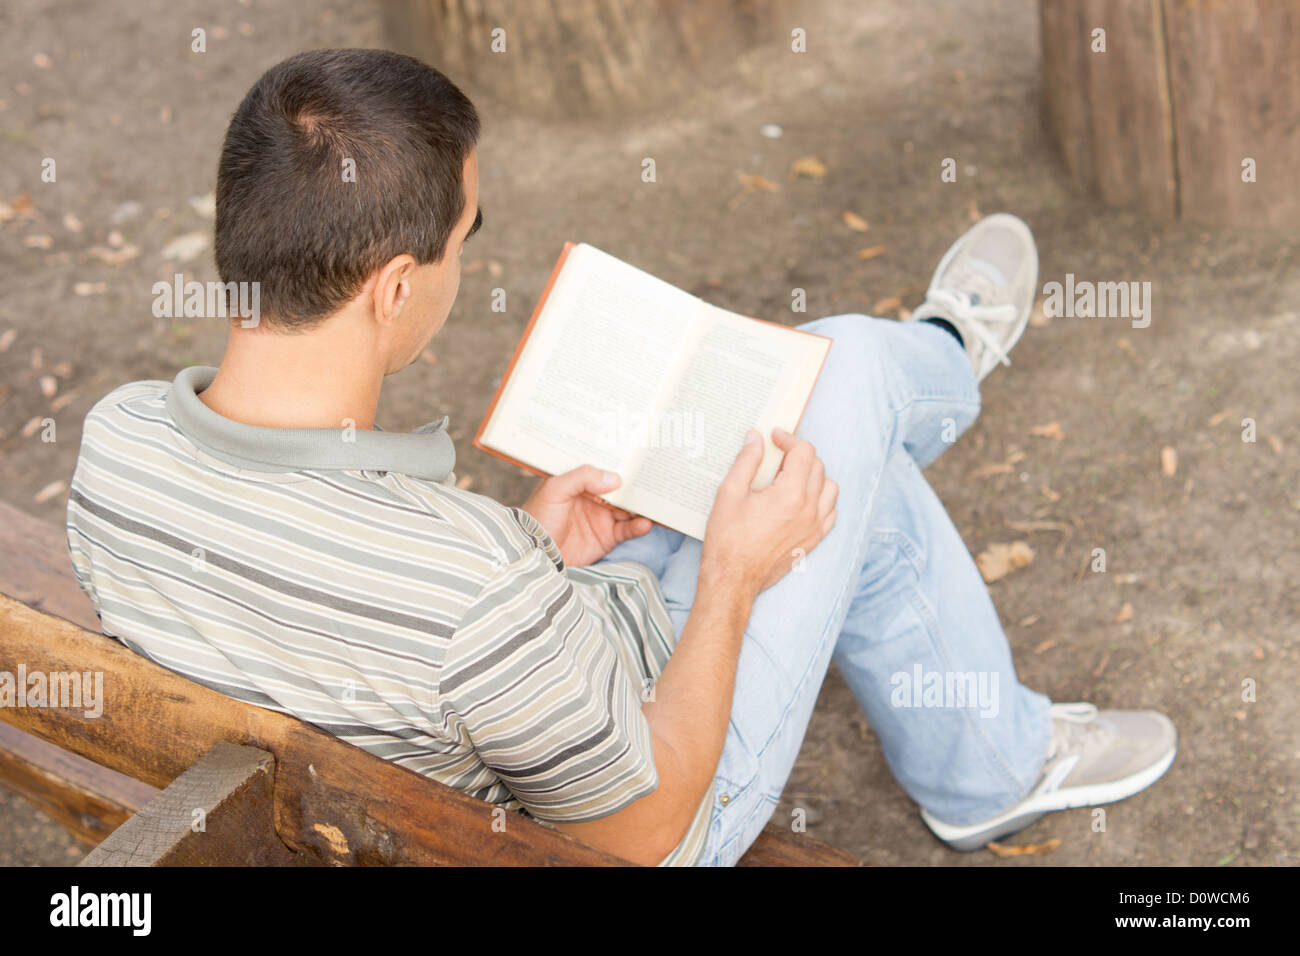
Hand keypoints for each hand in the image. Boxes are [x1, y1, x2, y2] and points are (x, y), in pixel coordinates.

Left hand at [521, 466, 652, 567]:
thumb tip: (614, 477)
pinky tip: (644, 523)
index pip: (603, 470)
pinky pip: (628, 529)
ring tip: (656, 502)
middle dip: (637, 484)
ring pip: (628, 508)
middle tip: (655, 479)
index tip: (639, 457)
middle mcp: (593, 498)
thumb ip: (582, 478)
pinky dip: (639, 526)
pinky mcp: (607, 537)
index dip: (620, 464)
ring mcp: (602, 517)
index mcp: (579, 483)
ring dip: (642, 505)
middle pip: (621, 488)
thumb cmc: (537, 519)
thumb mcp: (554, 490)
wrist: (535, 555)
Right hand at [701, 427, 837, 594]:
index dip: (789, 438)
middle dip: (798, 454)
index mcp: (790, 494)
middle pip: (818, 466)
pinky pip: (830, 512)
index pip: (804, 452)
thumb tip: (756, 438)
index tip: (774, 437)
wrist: (733, 578)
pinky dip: (821, 499)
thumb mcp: (729, 493)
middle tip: (777, 456)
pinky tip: (802, 499)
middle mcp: (809, 509)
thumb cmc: (728, 539)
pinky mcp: (814, 540)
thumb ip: (746, 461)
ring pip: (829, 488)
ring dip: (814, 475)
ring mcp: (815, 527)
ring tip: (791, 476)